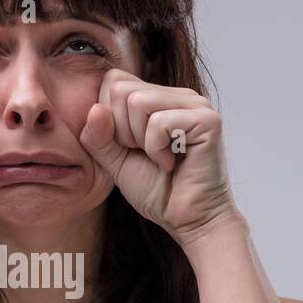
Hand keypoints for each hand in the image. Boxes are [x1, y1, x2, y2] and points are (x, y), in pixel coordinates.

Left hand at [79, 68, 240, 246]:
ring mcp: (196, 104)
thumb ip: (98, 136)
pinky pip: (158, 123)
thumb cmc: (157, 192)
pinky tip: (172, 163)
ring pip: (137, 101)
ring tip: (160, 158)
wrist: (189, 221)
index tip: (130, 147)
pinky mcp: (207, 120)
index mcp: (159, 98)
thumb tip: (95, 108)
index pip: (114, 81)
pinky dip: (156, 150)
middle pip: (121, 89)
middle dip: (122, 130)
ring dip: (139, 140)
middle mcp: (179, 95)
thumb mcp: (115, 161)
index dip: (109, 118)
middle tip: (146, 154)